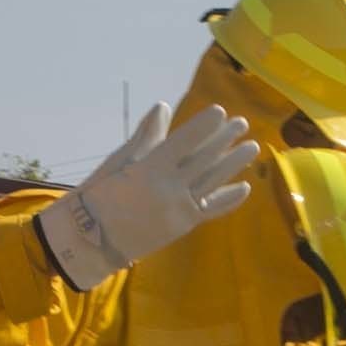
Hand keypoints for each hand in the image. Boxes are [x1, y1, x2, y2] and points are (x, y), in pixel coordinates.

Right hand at [37, 100, 261, 286]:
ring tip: (252, 147)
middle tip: (242, 123)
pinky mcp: (183, 225)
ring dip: (235, 163)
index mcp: (150, 169)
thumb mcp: (120, 161)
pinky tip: (244, 186)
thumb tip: (164, 107)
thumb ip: (146, 136)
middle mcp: (169, 188)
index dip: (204, 126)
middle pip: (205, 159)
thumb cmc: (101, 193)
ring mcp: (179, 209)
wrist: (93, 239)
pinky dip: (229, 199)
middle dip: (225, 139)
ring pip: (214, 181)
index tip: (221, 112)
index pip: (184, 141)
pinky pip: (211, 209)